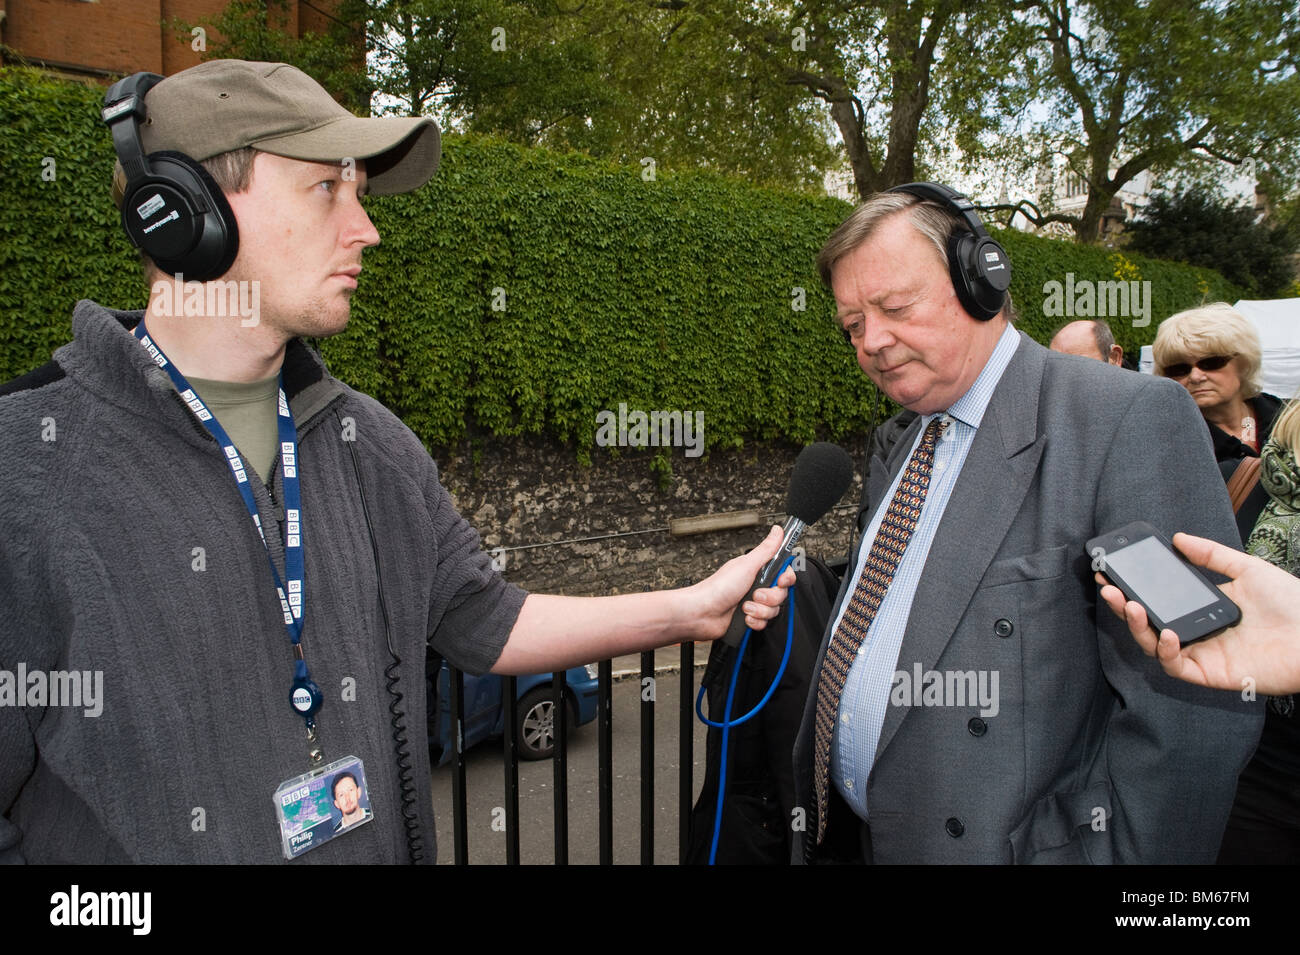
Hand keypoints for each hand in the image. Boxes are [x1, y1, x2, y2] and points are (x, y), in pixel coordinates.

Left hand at [691, 524, 797, 638]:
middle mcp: (757, 586)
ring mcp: (753, 603)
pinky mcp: (750, 618)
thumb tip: (778, 530)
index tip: (780, 581)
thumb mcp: (746, 565)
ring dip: (759, 610)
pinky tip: (743, 617)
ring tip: (744, 607)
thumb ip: (766, 549)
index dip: (785, 578)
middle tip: (755, 594)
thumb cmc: (718, 587)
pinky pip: (764, 623)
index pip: (784, 573)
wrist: (702, 613)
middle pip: (781, 594)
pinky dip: (754, 621)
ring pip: (774, 610)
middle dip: (769, 597)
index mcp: (757, 571)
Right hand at [1096, 532, 1299, 694]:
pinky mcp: (1211, 674)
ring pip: (1154, 646)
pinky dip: (1165, 651)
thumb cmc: (1291, 603)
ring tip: (1130, 605)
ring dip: (1137, 627)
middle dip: (1123, 606)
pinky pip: (1176, 666)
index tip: (1112, 573)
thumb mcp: (1247, 568)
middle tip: (1108, 587)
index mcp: (1203, 608)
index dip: (1133, 589)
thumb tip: (1179, 538)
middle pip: (1149, 623)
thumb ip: (1212, 554)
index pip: (1159, 600)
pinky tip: (1166, 632)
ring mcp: (1203, 654)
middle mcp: (1198, 632)